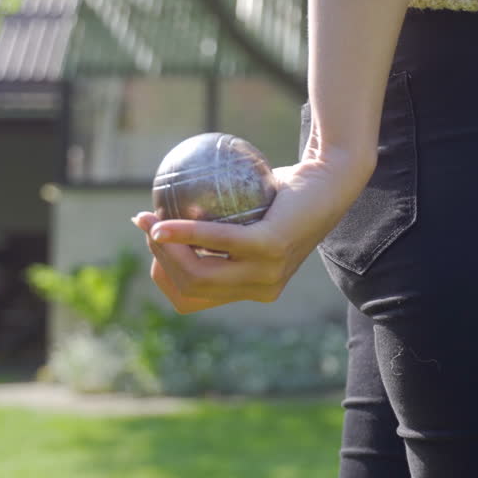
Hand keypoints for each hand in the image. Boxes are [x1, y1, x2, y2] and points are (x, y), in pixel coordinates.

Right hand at [130, 151, 373, 313]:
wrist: (331, 178)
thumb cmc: (287, 192)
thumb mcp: (247, 217)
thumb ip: (214, 228)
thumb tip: (157, 223)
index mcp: (255, 288)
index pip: (194, 299)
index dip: (165, 277)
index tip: (154, 244)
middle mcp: (263, 289)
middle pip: (190, 288)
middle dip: (159, 261)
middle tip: (145, 226)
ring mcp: (267, 272)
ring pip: (198, 273)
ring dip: (165, 249)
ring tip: (149, 222)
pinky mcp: (269, 248)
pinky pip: (215, 241)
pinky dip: (185, 232)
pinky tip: (162, 222)